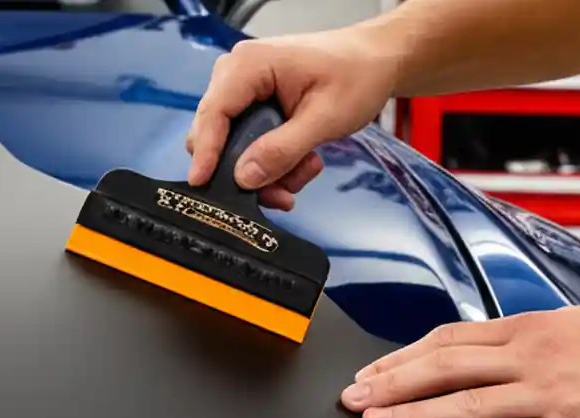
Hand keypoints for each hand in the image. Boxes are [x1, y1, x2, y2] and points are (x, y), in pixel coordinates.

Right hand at [186, 27, 400, 210]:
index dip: (206, 152)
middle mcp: (238, 74)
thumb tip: (244, 177)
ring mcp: (244, 90)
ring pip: (234, 146)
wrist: (377, 62)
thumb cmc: (357, 75)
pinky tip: (303, 160)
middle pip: (217, 134)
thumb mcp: (324, 118)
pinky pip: (249, 143)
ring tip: (305, 169)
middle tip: (282, 193)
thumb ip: (282, 150)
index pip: (213, 113)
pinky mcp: (254, 104)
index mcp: (249, 65)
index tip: (202, 184)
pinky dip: (274, 160)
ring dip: (268, 169)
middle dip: (248, 170)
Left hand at [339, 307, 579, 417]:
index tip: (371, 372)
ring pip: (463, 404)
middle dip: (389, 383)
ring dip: (411, 415)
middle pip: (442, 367)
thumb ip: (527, 338)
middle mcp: (531, 356)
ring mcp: (546, 393)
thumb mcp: (575, 325)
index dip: (402, 357)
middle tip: (351, 400)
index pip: (448, 339)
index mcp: (529, 327)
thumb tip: (486, 349)